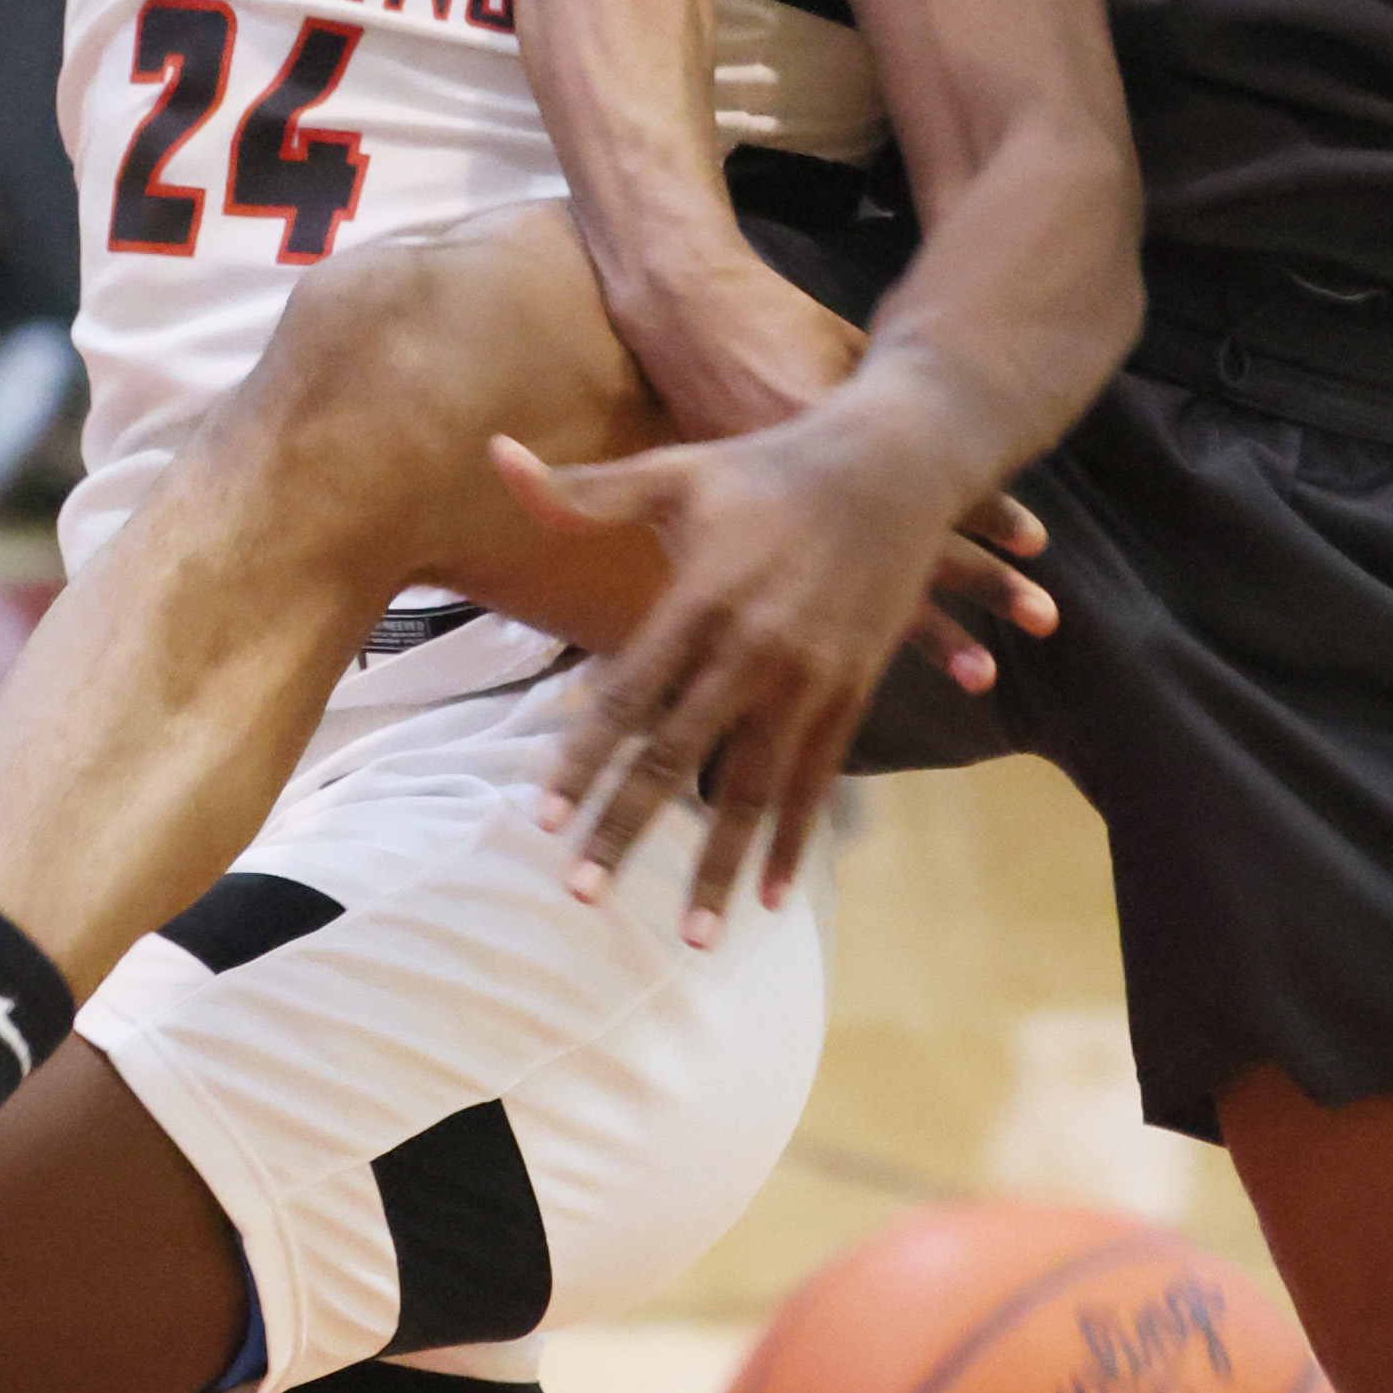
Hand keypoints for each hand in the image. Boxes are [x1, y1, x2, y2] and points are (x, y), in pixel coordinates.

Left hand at [491, 420, 1057, 943]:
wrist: (897, 463)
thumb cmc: (770, 467)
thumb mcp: (676, 471)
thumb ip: (583, 490)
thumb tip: (495, 456)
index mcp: (699, 602)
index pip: (625, 700)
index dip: (581, 764)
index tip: (542, 822)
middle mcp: (752, 650)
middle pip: (676, 759)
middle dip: (627, 831)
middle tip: (583, 895)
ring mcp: (808, 678)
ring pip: (752, 791)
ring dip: (718, 865)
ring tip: (692, 935)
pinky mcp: (851, 690)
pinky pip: (815, 782)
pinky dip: (790, 842)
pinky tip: (768, 896)